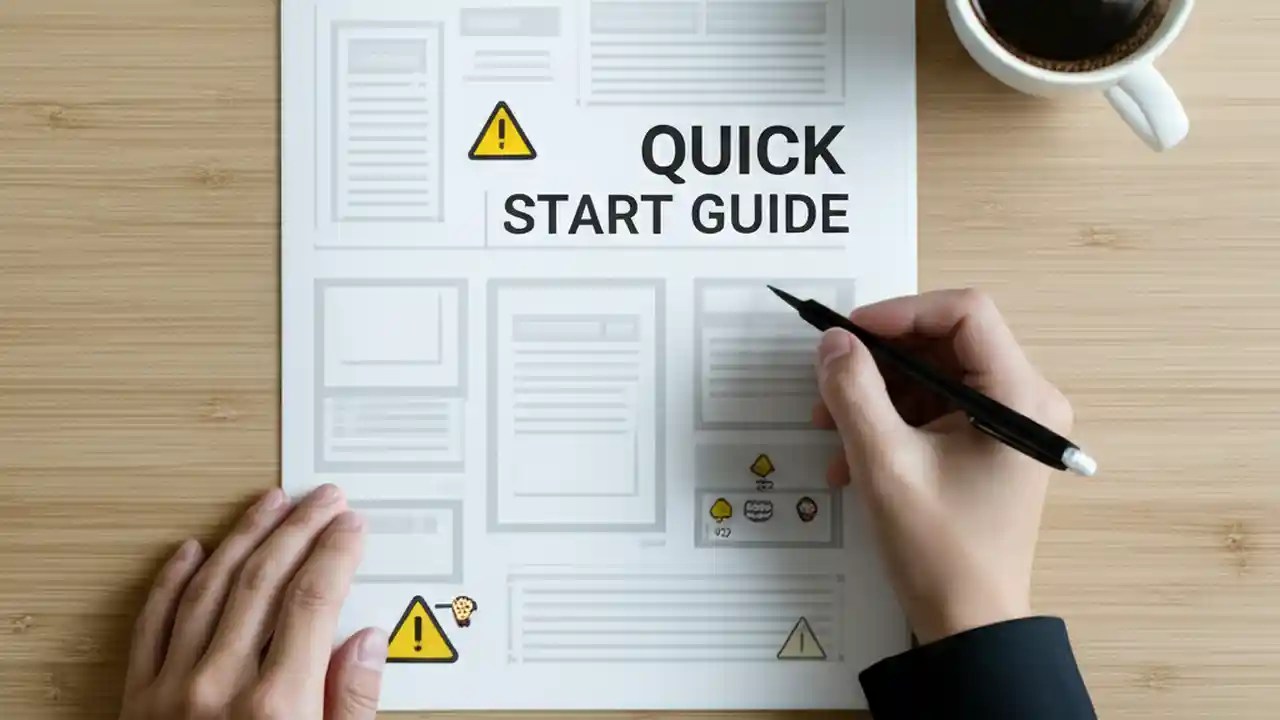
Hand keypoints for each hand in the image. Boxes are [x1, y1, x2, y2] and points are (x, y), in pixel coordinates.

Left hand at [119, 485, 385, 719]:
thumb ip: (351, 703)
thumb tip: (367, 644)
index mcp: (278, 704)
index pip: (314, 599)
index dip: (337, 553)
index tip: (350, 529)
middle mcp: (221, 687)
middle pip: (265, 581)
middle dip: (300, 530)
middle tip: (321, 501)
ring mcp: (173, 691)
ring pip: (210, 589)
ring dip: (244, 537)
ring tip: (268, 506)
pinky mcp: (138, 701)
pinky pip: (153, 625)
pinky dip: (172, 582)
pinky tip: (192, 551)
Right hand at [812, 289, 1073, 643]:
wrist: (968, 623)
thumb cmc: (940, 551)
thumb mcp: (884, 464)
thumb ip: (854, 392)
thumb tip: (832, 343)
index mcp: (1020, 397)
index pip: (966, 313)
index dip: (902, 312)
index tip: (850, 333)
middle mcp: (1026, 400)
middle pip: (945, 342)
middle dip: (880, 359)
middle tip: (829, 379)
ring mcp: (1008, 423)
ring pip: (933, 375)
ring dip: (876, 395)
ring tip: (829, 427)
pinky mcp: (989, 444)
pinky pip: (934, 408)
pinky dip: (890, 421)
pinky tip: (850, 455)